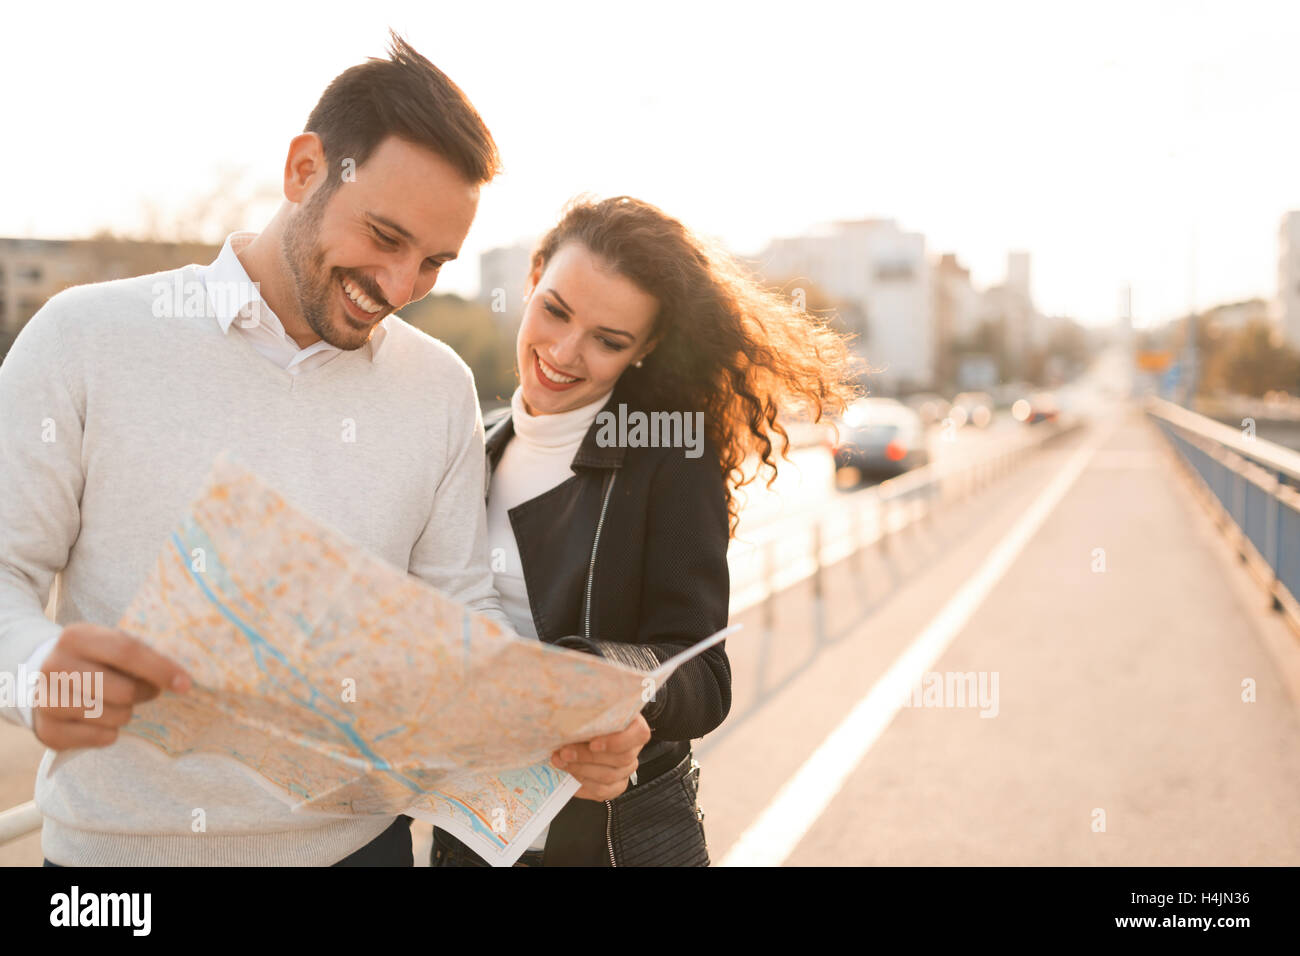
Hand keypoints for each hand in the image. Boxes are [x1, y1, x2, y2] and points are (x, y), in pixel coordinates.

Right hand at [31, 623, 190, 750]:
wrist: (40, 678)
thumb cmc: (91, 660)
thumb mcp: (108, 643)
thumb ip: (139, 652)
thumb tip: (182, 675)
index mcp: (76, 637)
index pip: (127, 652)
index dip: (161, 669)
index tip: (185, 683)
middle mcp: (55, 667)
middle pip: (123, 690)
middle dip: (146, 693)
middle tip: (149, 691)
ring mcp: (46, 700)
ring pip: (113, 716)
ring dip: (126, 713)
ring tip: (117, 703)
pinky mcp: (46, 730)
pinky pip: (99, 738)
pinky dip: (109, 732)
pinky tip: (100, 720)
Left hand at [552, 712, 650, 800]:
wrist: (584, 732)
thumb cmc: (589, 717)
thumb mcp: (591, 707)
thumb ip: (588, 710)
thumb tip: (569, 714)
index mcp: (634, 727)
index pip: (639, 735)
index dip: (617, 741)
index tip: (593, 743)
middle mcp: (633, 750)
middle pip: (620, 759)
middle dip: (587, 756)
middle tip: (564, 751)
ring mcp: (625, 770)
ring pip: (608, 777)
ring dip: (580, 770)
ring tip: (560, 761)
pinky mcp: (614, 786)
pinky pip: (602, 792)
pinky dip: (582, 785)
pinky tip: (567, 776)